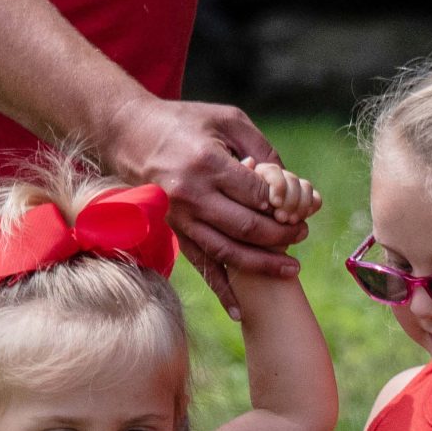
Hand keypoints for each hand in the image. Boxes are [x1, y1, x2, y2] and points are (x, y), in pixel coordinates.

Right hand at [100, 98, 308, 316]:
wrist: (129, 133)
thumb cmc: (184, 123)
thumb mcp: (226, 119)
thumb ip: (261, 147)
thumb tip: (290, 181)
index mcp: (207, 163)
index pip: (257, 194)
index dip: (284, 206)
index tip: (302, 210)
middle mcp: (192, 194)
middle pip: (246, 227)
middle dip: (281, 236)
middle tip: (301, 235)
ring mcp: (180, 217)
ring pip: (227, 252)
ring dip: (262, 265)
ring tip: (290, 269)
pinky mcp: (174, 232)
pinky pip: (201, 266)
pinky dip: (222, 290)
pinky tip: (241, 310)